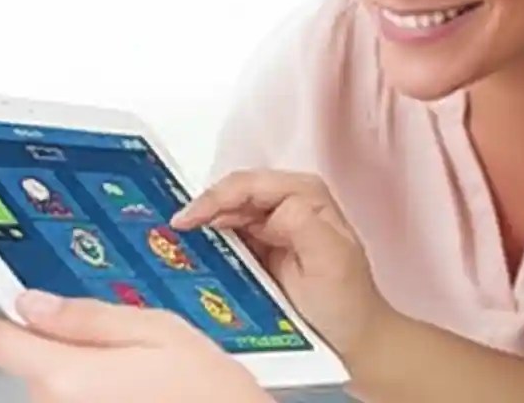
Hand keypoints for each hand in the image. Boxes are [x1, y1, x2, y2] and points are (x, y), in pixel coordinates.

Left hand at [0, 290, 272, 402]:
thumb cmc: (206, 392)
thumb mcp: (156, 330)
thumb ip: (87, 317)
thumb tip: (34, 305)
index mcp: (67, 375)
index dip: (18, 323)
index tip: (41, 317)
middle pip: (31, 369)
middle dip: (66, 355)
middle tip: (122, 353)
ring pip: (55, 394)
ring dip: (84, 385)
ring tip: (137, 383)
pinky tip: (134, 401)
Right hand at [172, 170, 397, 361]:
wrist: (352, 339)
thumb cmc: (348, 300)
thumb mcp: (331, 260)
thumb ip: (304, 226)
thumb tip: (272, 210)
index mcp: (304, 194)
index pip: (249, 184)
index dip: (215, 199)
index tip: (186, 221)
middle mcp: (286, 202)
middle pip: (232, 195)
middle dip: (202, 211)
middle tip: (171, 233)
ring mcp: (271, 225)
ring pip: (225, 215)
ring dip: (201, 228)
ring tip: (172, 242)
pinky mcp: (259, 249)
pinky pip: (227, 238)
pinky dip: (208, 245)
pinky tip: (191, 256)